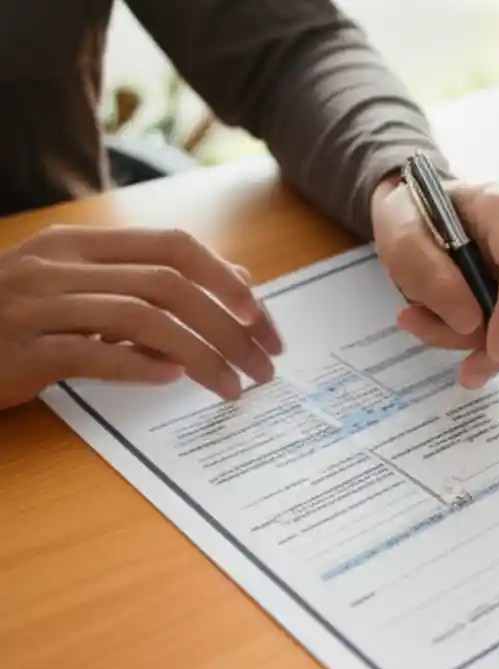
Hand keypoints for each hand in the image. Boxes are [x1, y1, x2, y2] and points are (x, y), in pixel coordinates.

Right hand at [0, 225, 283, 409]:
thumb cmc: (10, 319)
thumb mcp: (77, 288)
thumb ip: (148, 282)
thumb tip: (236, 281)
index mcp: (79, 244)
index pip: (174, 247)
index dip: (227, 281)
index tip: (262, 319)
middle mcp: (59, 265)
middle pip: (170, 284)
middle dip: (229, 326)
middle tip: (264, 363)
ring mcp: (36, 304)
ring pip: (143, 319)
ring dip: (201, 355)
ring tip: (234, 385)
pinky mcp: (21, 349)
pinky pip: (92, 353)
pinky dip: (140, 366)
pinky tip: (174, 379)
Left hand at [371, 176, 498, 388]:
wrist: (421, 209)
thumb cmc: (413, 217)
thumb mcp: (401, 243)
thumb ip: (431, 278)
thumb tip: (472, 322)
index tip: (493, 352)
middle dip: (497, 340)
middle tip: (450, 354)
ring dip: (485, 340)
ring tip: (433, 325)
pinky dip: (492, 336)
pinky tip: (455, 323)